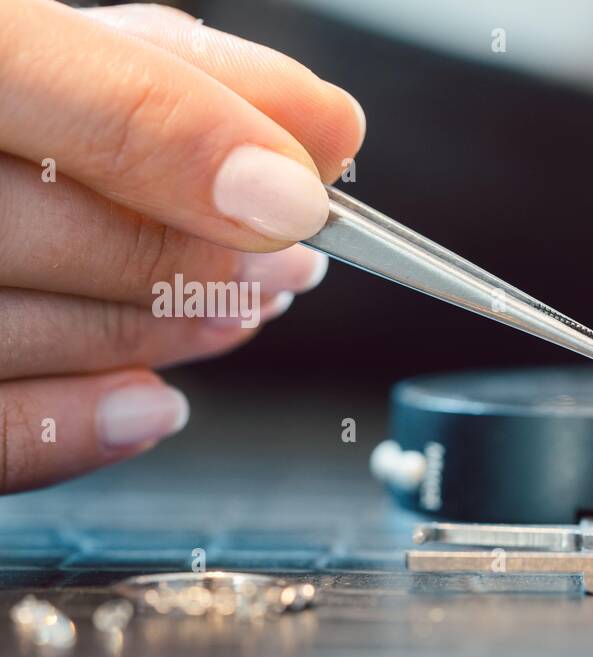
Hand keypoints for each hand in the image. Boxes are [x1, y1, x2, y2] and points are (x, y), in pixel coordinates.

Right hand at [0, 0, 363, 490]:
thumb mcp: (32, 52)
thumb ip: (162, 74)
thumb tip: (323, 124)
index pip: (36, 76)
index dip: (185, 138)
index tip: (300, 195)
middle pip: (44, 220)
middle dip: (197, 252)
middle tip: (292, 262)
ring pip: (19, 327)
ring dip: (164, 329)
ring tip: (242, 312)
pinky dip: (75, 427)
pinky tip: (152, 406)